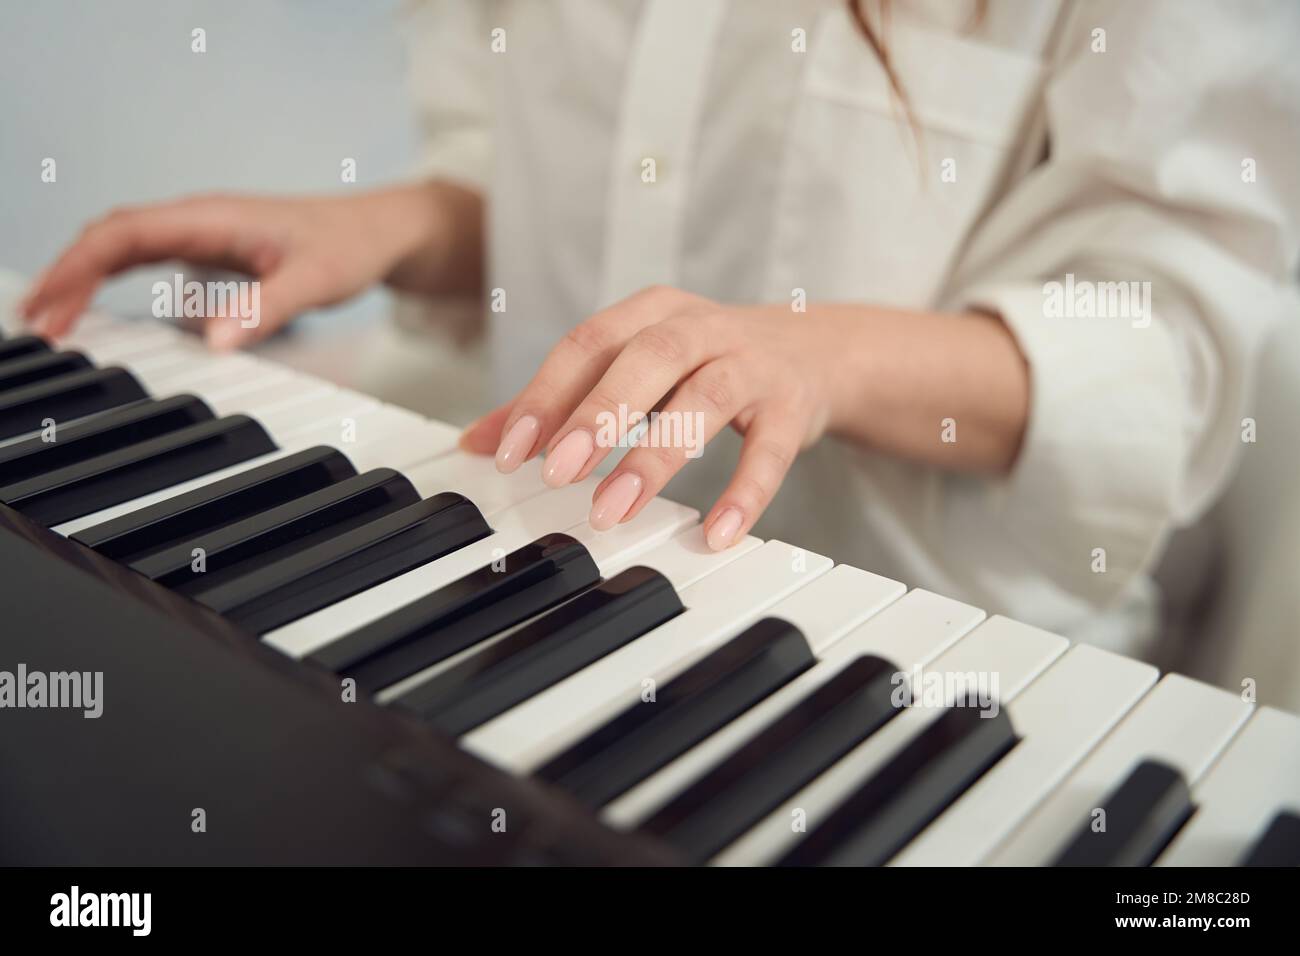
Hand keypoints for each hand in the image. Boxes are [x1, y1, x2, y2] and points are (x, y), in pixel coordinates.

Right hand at [19, 182, 479, 347]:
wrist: (379, 233)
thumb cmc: (350, 247)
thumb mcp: (315, 280)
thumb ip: (266, 307)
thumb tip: (214, 341)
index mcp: (212, 217)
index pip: (124, 233)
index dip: (79, 266)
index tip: (51, 305)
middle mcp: (199, 219)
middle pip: (110, 238)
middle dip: (67, 276)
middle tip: (36, 325)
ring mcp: (203, 233)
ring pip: (123, 247)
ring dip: (84, 278)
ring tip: (51, 321)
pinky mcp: (212, 250)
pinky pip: (146, 258)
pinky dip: (112, 280)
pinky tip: (96, 307)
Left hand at [460, 286, 842, 549]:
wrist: (816, 351)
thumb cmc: (705, 362)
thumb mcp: (635, 368)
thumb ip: (561, 402)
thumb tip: (476, 442)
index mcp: (651, 312)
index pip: (589, 344)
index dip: (547, 394)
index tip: (508, 452)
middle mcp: (701, 327)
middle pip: (646, 359)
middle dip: (597, 415)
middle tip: (556, 472)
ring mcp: (751, 363)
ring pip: (703, 399)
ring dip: (655, 456)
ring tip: (614, 509)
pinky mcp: (792, 404)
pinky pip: (770, 450)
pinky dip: (744, 492)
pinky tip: (716, 532)